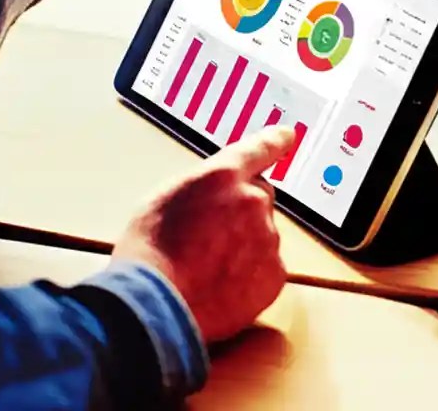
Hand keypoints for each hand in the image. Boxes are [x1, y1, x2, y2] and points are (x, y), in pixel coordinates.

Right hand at [112, 126, 295, 342]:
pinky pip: (267, 269)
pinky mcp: (274, 275)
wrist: (157, 303)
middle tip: (210, 236)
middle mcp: (253, 202)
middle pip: (259, 198)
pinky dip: (250, 275)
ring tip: (208, 266)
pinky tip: (221, 284)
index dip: (275, 141)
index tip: (287, 135)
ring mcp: (267, 239)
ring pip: (262, 236)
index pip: (259, 149)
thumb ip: (201, 185)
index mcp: (224, 176)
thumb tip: (214, 190)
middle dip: (241, 211)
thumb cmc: (150, 250)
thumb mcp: (165, 196)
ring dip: (244, 245)